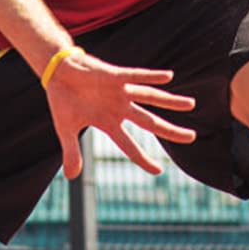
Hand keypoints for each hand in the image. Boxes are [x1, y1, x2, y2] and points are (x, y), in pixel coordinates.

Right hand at [42, 49, 195, 178]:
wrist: (56, 73)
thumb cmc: (63, 100)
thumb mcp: (66, 130)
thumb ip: (71, 152)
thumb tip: (72, 177)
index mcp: (108, 123)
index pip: (129, 146)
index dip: (143, 159)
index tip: (159, 171)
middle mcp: (119, 108)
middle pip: (150, 122)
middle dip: (171, 130)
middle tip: (192, 137)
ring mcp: (118, 91)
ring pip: (150, 97)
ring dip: (170, 101)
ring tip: (191, 104)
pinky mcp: (114, 75)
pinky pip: (135, 76)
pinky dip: (151, 76)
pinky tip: (168, 76)